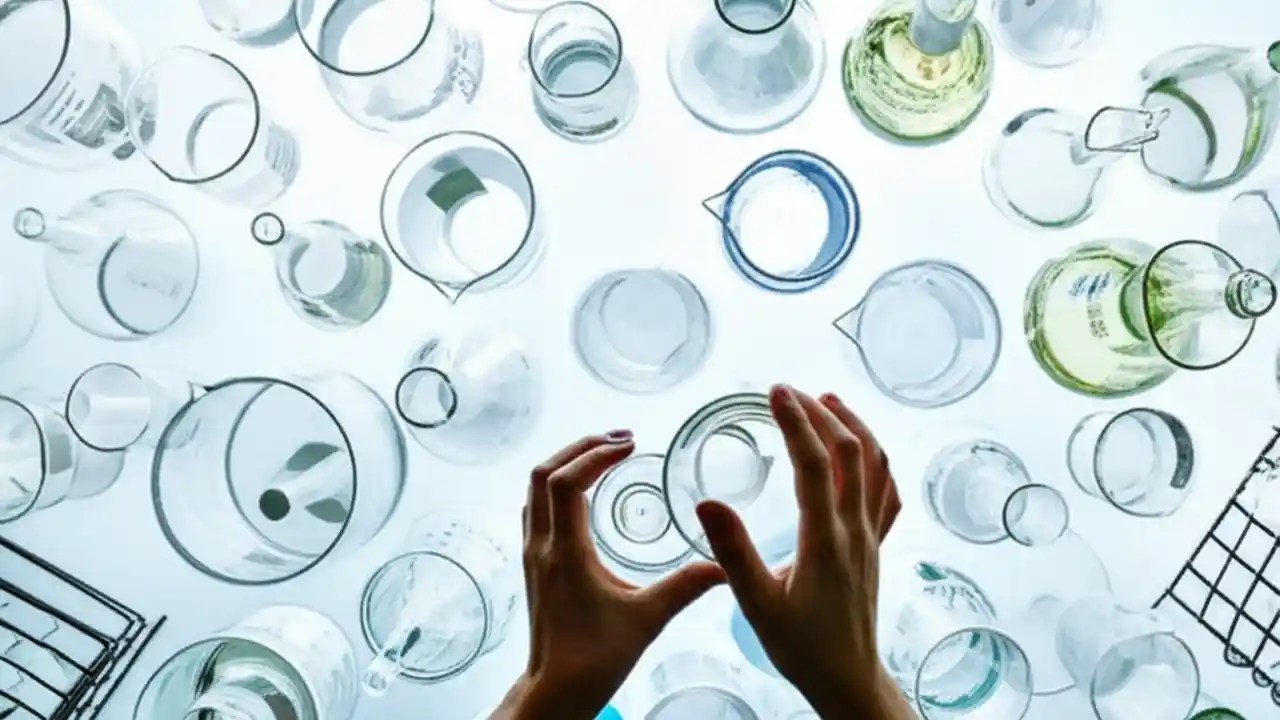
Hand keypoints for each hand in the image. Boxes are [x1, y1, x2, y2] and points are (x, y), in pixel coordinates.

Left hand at [492, 431, 725, 719]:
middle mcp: (542, 546)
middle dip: (580, 447)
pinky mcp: (534, 564)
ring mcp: (533, 554)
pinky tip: (585, 491)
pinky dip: (557, 486)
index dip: (596, 455)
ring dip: (565, 463)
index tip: (630, 444)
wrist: (556, 690)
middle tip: (619, 439)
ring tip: (602, 453)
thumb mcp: (648, 619)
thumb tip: (724, 566)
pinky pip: (536, 508)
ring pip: (535, 489)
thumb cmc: (595, 658)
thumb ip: (686, 587)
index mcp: (565, 553)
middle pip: (544, 474)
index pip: (568, 483)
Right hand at [696, 386, 911, 718]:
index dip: (795, 422)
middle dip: (822, 414)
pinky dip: (875, 460)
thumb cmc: (801, 646)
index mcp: (824, 540)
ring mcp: (871, 537)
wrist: (847, 677)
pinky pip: (887, 492)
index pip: (813, 464)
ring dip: (854, 427)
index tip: (775, 392)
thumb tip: (707, 502)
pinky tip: (861, 449)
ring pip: (876, 466)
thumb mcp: (756, 603)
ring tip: (829, 401)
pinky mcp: (876, 546)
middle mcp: (855, 531)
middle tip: (791, 392)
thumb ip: (733, 552)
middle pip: (850, 453)